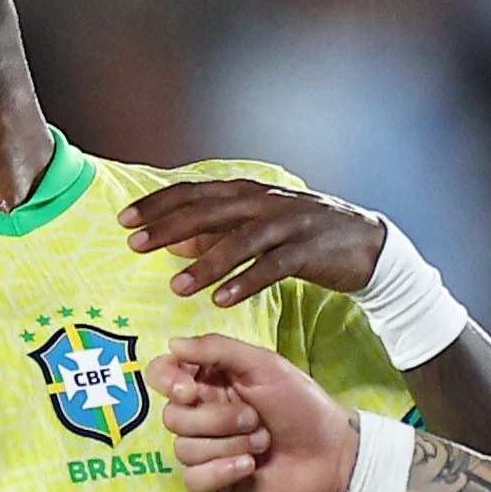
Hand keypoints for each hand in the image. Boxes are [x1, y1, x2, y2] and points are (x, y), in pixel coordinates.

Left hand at [121, 179, 386, 304]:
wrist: (365, 243)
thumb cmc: (303, 234)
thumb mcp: (257, 227)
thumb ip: (217, 231)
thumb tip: (175, 241)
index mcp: (248, 191)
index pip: (194, 193)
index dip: (158, 204)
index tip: (125, 220)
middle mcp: (265, 202)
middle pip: (209, 211)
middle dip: (168, 228)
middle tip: (135, 245)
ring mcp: (288, 224)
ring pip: (239, 241)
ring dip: (205, 264)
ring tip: (175, 286)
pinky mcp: (307, 251)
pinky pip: (272, 267)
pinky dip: (246, 282)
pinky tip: (222, 300)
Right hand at [146, 333, 358, 491]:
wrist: (332, 452)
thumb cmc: (301, 404)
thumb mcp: (264, 365)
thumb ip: (217, 349)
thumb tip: (173, 343)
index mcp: (209, 382)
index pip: (162, 375)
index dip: (167, 382)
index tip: (190, 390)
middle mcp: (202, 415)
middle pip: (172, 417)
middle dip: (216, 419)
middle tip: (255, 419)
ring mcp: (207, 451)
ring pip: (183, 449)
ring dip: (228, 445)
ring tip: (262, 443)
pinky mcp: (216, 484)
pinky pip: (193, 480)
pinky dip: (221, 472)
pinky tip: (250, 467)